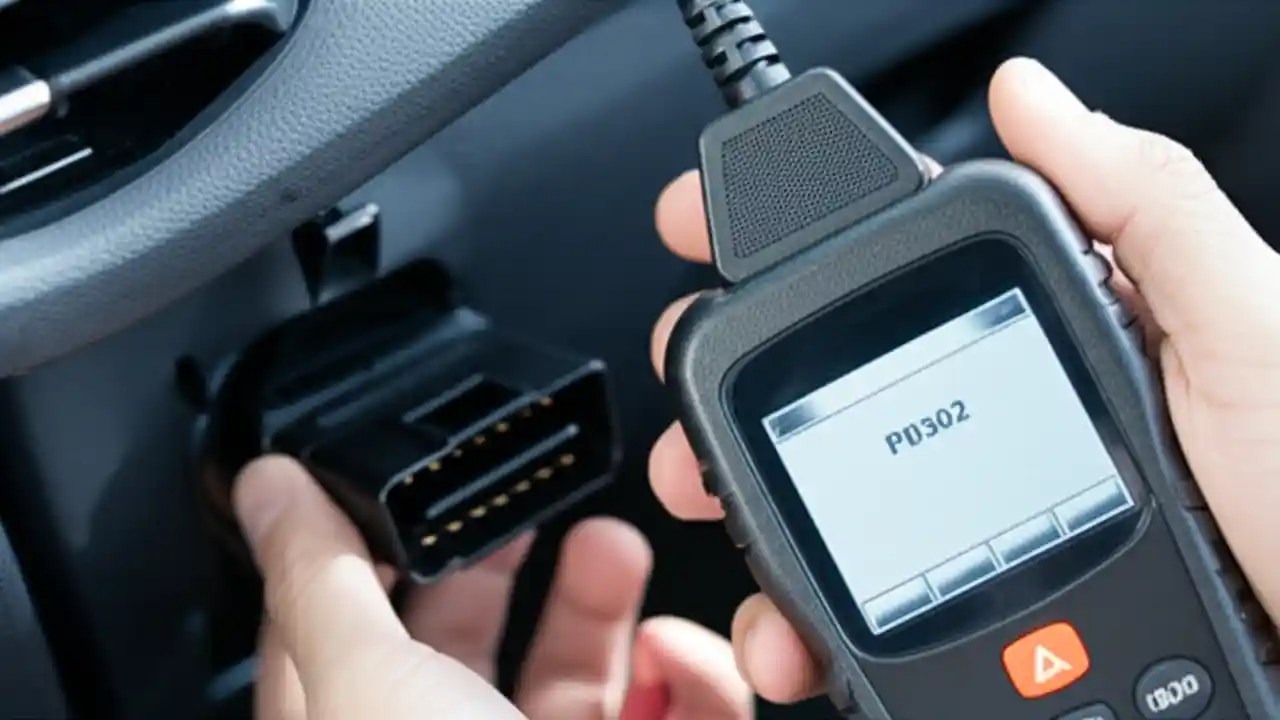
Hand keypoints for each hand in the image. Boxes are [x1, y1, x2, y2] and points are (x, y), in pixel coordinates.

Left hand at [233, 456, 753, 718]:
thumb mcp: (370, 685)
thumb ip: (323, 578)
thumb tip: (269, 484)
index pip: (341, 621)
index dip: (372, 541)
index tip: (413, 480)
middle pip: (467, 640)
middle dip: (506, 557)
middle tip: (533, 497)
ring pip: (575, 675)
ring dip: (606, 600)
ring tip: (618, 547)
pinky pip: (678, 710)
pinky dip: (695, 676)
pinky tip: (683, 655)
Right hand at [648, 56, 1279, 702]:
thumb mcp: (1244, 326)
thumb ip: (1141, 204)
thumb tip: (1027, 92)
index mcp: (1040, 327)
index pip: (891, 259)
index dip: (783, 231)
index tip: (697, 222)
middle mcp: (991, 410)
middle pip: (824, 378)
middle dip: (730, 380)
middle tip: (690, 388)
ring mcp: (972, 509)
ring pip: (821, 494)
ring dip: (747, 504)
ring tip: (721, 513)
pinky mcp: (969, 603)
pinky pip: (855, 598)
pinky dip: (800, 617)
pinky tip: (792, 630)